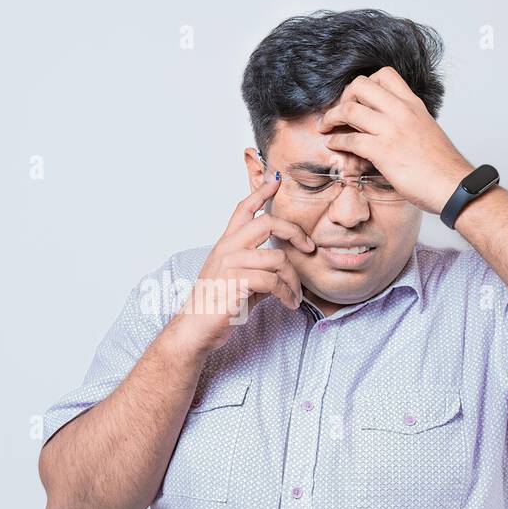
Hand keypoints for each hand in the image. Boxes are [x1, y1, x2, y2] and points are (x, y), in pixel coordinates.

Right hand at [168, 178, 316, 355]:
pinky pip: (273, 281)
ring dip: (294, 281)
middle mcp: (227, 248)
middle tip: (309, 248)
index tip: (276, 181)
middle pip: (267, 223)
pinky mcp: (235, 282)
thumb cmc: (221, 305)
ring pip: (277, 259)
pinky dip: (287, 294)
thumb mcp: (242, 280)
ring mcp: (230, 264)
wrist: (198, 327)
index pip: (243, 209)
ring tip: (296, 296)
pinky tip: (289, 304)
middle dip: (294, 232)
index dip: (260, 193)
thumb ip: (261, 268)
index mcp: (227, 244)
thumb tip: (286, 269)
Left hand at [316, 66, 473, 214]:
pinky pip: (350, 139)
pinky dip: (337, 141)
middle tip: (341, 111)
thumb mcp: (429, 132)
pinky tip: (333, 145)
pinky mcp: (383, 152)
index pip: (384, 75)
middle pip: (361, 85)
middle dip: (344, 96)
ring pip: (349, 109)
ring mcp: (391, 130)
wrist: (455, 187)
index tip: (360, 99)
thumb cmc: (445, 167)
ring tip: (326, 127)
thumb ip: (410, 123)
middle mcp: (402, 112)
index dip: (366, 84)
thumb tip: (394, 127)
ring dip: (331, 117)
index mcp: (414, 105)